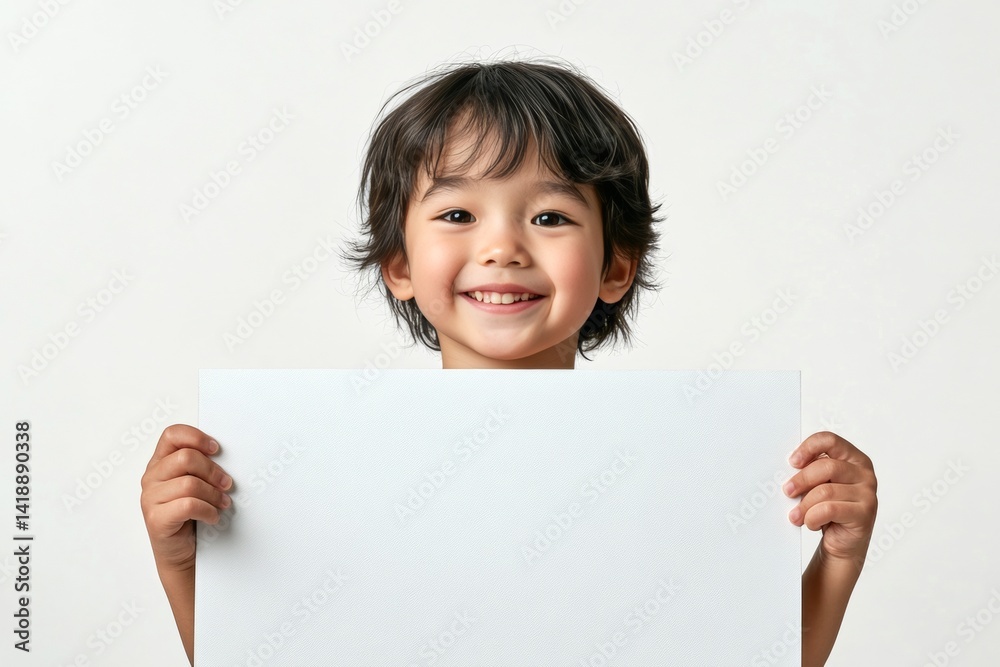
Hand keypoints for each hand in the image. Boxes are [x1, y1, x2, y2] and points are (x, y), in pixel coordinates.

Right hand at [140, 424, 232, 572]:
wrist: (181, 552)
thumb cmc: (190, 515)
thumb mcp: (195, 485)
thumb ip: (199, 467)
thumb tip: (223, 455)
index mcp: (160, 463)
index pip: (171, 435)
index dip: (196, 437)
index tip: (216, 449)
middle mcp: (151, 478)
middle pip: (186, 457)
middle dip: (213, 471)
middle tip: (227, 483)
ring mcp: (150, 499)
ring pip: (190, 483)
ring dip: (214, 494)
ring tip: (222, 503)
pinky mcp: (156, 519)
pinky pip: (188, 505)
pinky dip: (208, 510)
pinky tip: (213, 516)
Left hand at [784, 431, 877, 566]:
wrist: (842, 543)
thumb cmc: (828, 510)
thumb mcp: (818, 485)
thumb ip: (811, 473)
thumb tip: (788, 469)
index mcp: (853, 458)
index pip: (830, 440)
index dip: (808, 448)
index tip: (792, 462)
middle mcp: (864, 473)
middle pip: (826, 466)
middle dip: (801, 480)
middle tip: (788, 491)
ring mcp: (868, 493)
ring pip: (825, 491)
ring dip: (804, 506)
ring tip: (797, 516)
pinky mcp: (865, 513)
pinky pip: (829, 509)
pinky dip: (813, 518)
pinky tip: (811, 523)